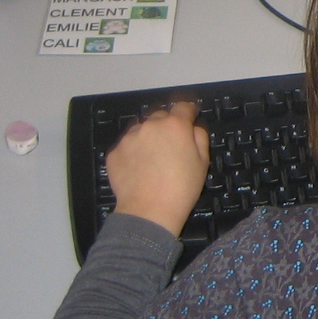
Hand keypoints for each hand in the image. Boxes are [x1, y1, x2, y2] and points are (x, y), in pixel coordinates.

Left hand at [106, 101, 209, 236]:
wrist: (149, 211)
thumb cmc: (182, 187)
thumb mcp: (203, 162)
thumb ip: (199, 137)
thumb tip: (193, 128)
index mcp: (175, 125)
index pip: (183, 107)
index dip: (189, 111)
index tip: (191, 117)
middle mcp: (150, 126)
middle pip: (160, 117)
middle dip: (167, 126)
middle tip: (171, 145)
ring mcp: (129, 138)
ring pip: (141, 130)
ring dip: (148, 137)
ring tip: (151, 159)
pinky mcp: (114, 152)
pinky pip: (126, 146)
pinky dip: (132, 153)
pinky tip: (138, 169)